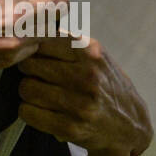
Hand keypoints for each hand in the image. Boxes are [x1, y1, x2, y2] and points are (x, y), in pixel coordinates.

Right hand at [0, 0, 69, 79]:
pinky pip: (33, 48)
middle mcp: (18, 11)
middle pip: (61, 2)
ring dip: (42, 23)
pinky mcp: (9, 59)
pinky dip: (28, 42)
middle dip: (51, 0)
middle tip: (37, 3)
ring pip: (52, 28)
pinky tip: (10, 38)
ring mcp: (16, 38)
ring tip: (25, 22)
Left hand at [16, 34, 151, 155]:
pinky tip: (41, 110)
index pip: (41, 40)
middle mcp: (87, 76)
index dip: (31, 48)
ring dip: (27, 92)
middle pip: (30, 64)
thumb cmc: (104, 85)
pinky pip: (28, 112)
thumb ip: (67, 41)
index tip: (33, 55)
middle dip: (27, 70)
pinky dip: (29, 111)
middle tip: (35, 76)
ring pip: (26, 88)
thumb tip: (29, 27)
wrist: (129, 126)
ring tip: (40, 94)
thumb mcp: (96, 56)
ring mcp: (79, 103)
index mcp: (90, 52)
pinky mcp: (70, 128)